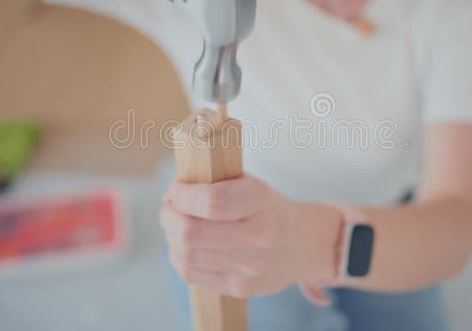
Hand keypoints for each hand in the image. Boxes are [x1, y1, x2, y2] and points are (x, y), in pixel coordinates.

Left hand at [159, 175, 340, 297]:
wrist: (302, 243)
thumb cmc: (266, 208)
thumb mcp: (250, 184)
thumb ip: (212, 183)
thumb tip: (171, 195)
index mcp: (260, 201)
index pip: (210, 202)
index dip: (181, 195)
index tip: (176, 191)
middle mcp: (258, 236)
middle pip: (191, 231)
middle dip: (169, 216)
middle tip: (170, 208)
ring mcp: (249, 267)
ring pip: (186, 254)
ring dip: (171, 236)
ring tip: (177, 225)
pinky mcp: (240, 287)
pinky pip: (191, 273)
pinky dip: (178, 256)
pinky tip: (185, 246)